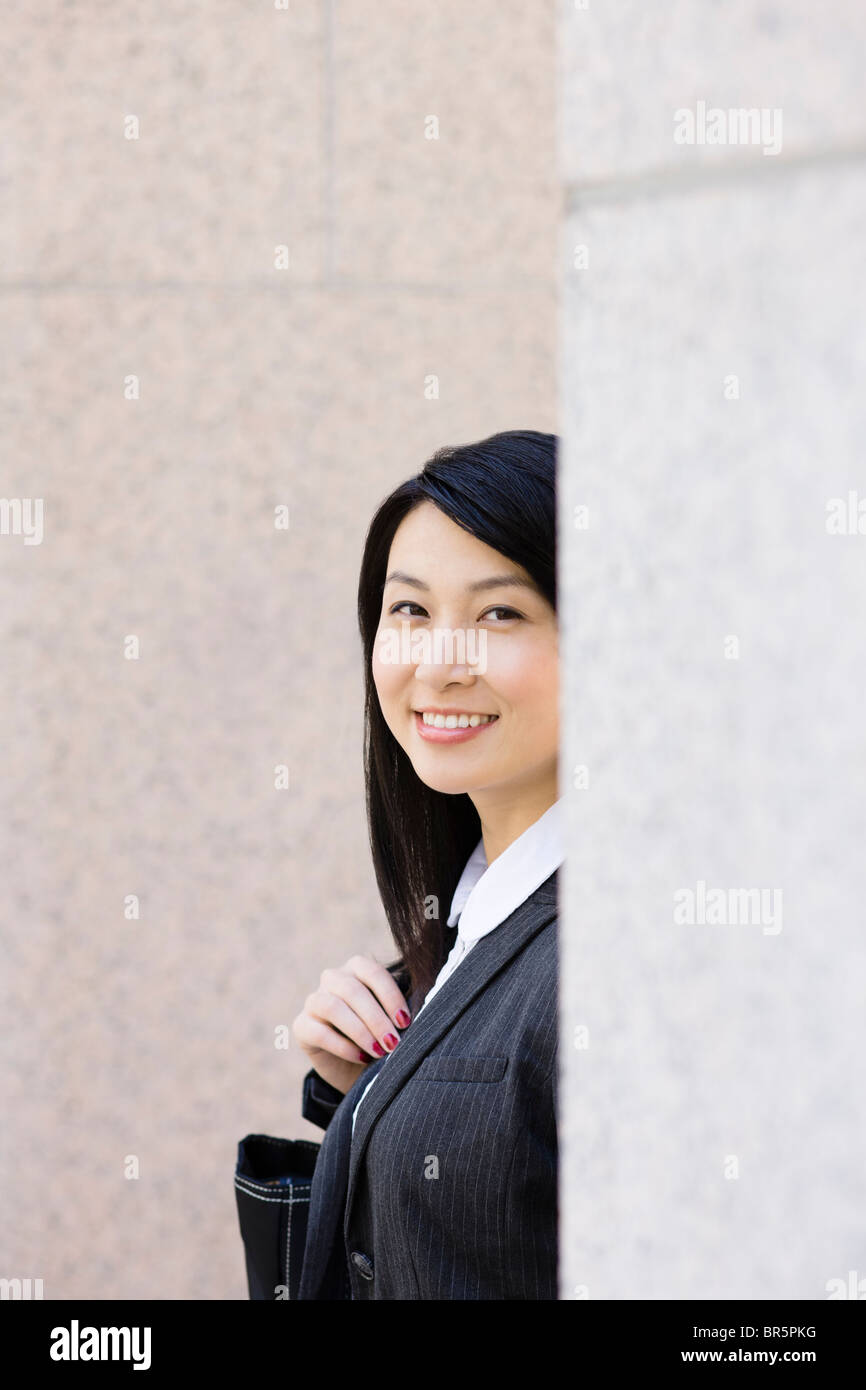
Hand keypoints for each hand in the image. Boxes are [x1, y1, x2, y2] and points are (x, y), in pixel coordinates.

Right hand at [292, 954, 412, 1094]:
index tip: (406, 1022)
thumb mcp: (394, 1020)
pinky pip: (319, 1032)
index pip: (371, 971)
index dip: (389, 995)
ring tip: (379, 1052)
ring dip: (359, 1030)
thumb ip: (400, 1010)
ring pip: (332, 1006)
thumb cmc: (382, 1036)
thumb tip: (423, 1010)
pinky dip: (343, 1046)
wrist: (356, 1068)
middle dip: (376, 1018)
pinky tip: (362, 1058)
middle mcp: (332, 979)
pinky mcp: (301, 1026)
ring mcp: (314, 1001)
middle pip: (351, 989)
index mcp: (357, 969)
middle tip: (393, 1043)